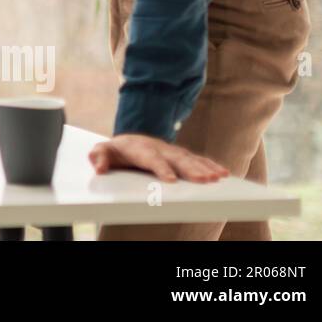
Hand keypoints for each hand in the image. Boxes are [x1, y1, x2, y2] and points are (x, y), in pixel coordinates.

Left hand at [89, 134, 229, 182]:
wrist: (127, 141)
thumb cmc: (115, 150)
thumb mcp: (102, 151)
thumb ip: (99, 157)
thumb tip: (99, 167)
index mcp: (140, 148)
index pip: (152, 159)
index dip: (162, 169)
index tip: (171, 180)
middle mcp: (159, 148)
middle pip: (176, 159)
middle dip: (191, 169)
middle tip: (205, 180)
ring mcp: (171, 151)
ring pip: (190, 159)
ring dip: (205, 168)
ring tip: (218, 177)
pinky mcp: (179, 155)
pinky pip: (197, 160)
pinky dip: (210, 165)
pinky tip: (222, 172)